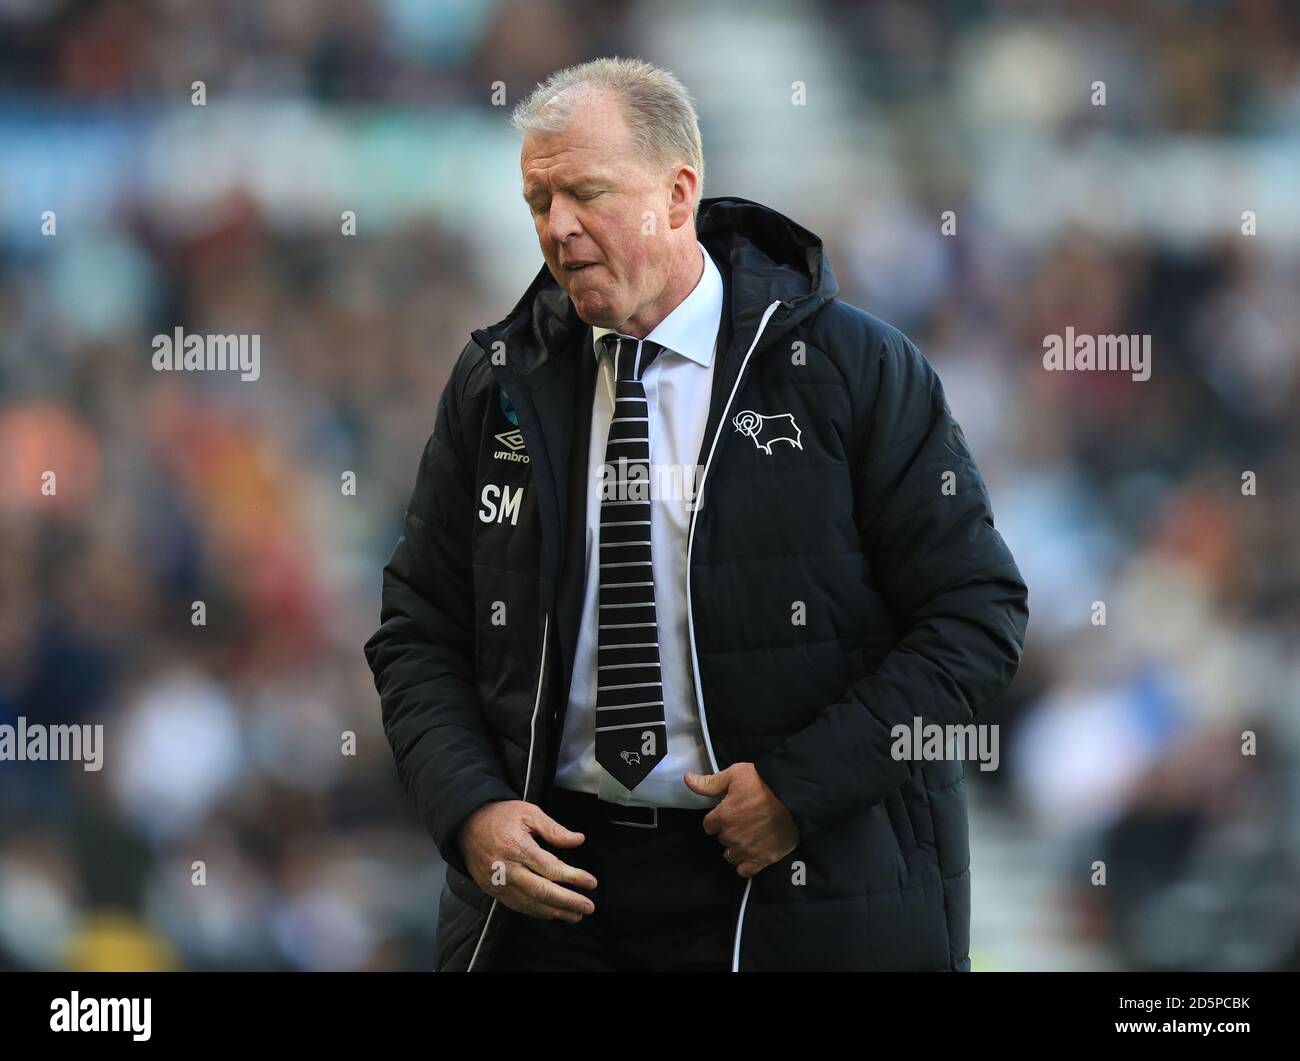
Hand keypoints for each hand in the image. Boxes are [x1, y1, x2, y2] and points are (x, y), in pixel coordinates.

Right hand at [457, 800, 597, 921]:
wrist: (466, 824)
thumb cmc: (500, 816)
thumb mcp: (529, 813)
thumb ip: (554, 829)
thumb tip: (578, 840)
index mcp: (518, 848)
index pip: (552, 869)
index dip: (574, 878)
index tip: (591, 883)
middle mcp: (507, 869)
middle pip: (543, 892)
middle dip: (568, 902)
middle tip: (589, 907)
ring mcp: (498, 883)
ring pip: (530, 903)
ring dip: (555, 912)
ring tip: (575, 915)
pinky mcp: (492, 890)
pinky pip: (517, 906)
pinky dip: (537, 912)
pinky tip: (552, 913)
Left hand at [685, 764, 798, 877]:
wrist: (795, 797)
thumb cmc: (764, 782)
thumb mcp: (735, 775)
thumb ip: (709, 782)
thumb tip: (687, 779)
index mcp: (723, 816)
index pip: (708, 825)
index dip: (717, 819)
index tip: (727, 812)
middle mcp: (731, 836)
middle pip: (721, 839)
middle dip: (728, 831)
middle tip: (742, 820)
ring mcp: (747, 850)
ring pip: (730, 855)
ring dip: (735, 847)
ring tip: (748, 836)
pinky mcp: (763, 860)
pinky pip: (744, 871)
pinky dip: (745, 864)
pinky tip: (752, 853)